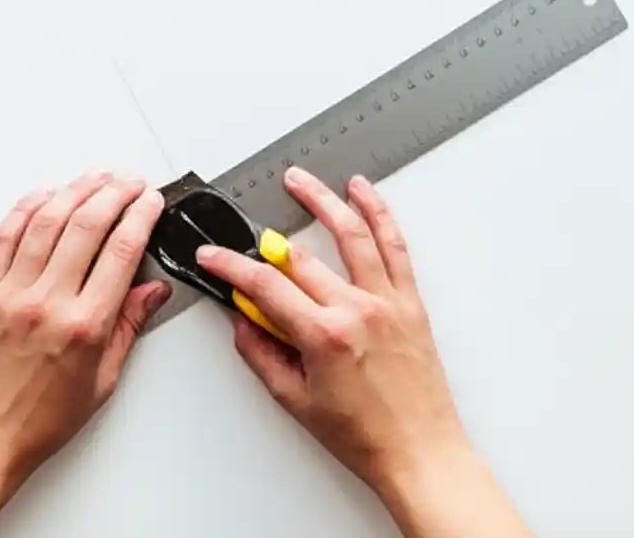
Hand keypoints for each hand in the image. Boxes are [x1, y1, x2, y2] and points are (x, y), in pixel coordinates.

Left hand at [0, 170, 168, 537]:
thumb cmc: (39, 420)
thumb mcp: (102, 379)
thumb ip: (127, 326)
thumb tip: (151, 291)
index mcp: (84, 326)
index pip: (121, 251)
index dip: (140, 216)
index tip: (149, 202)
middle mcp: (46, 304)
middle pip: (87, 225)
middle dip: (114, 193)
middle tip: (130, 180)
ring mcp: (11, 295)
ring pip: (47, 222)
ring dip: (75, 190)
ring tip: (95, 177)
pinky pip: (4, 237)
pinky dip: (26, 209)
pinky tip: (44, 195)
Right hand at [197, 167, 527, 536]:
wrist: (421, 453)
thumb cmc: (365, 436)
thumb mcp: (295, 401)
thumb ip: (262, 355)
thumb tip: (242, 322)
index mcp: (324, 337)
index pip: (265, 285)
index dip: (231, 265)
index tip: (212, 256)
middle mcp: (357, 311)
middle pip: (301, 258)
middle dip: (265, 240)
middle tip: (243, 232)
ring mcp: (388, 302)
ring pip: (352, 234)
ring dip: (323, 201)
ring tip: (301, 180)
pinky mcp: (410, 303)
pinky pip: (394, 247)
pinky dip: (379, 214)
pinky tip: (362, 194)